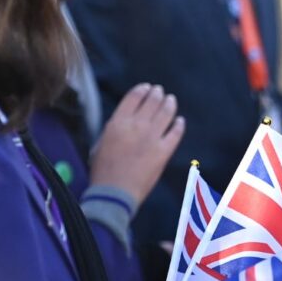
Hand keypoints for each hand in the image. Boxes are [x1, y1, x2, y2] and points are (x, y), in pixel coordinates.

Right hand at [90, 83, 184, 205]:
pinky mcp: (164, 150)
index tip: (147, 87)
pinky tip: (180, 121)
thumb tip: (125, 121)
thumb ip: (115, 129)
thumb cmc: (102, 170)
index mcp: (118, 122)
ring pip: (166, 113)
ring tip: (171, 100)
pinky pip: (176, 133)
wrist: (114, 193)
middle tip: (160, 92)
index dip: (142, 90)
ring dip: (169, 104)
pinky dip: (179, 125)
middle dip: (157, 94)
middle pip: (151, 102)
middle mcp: (137, 125)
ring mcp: (153, 137)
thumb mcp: (101, 142)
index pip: (133, 97)